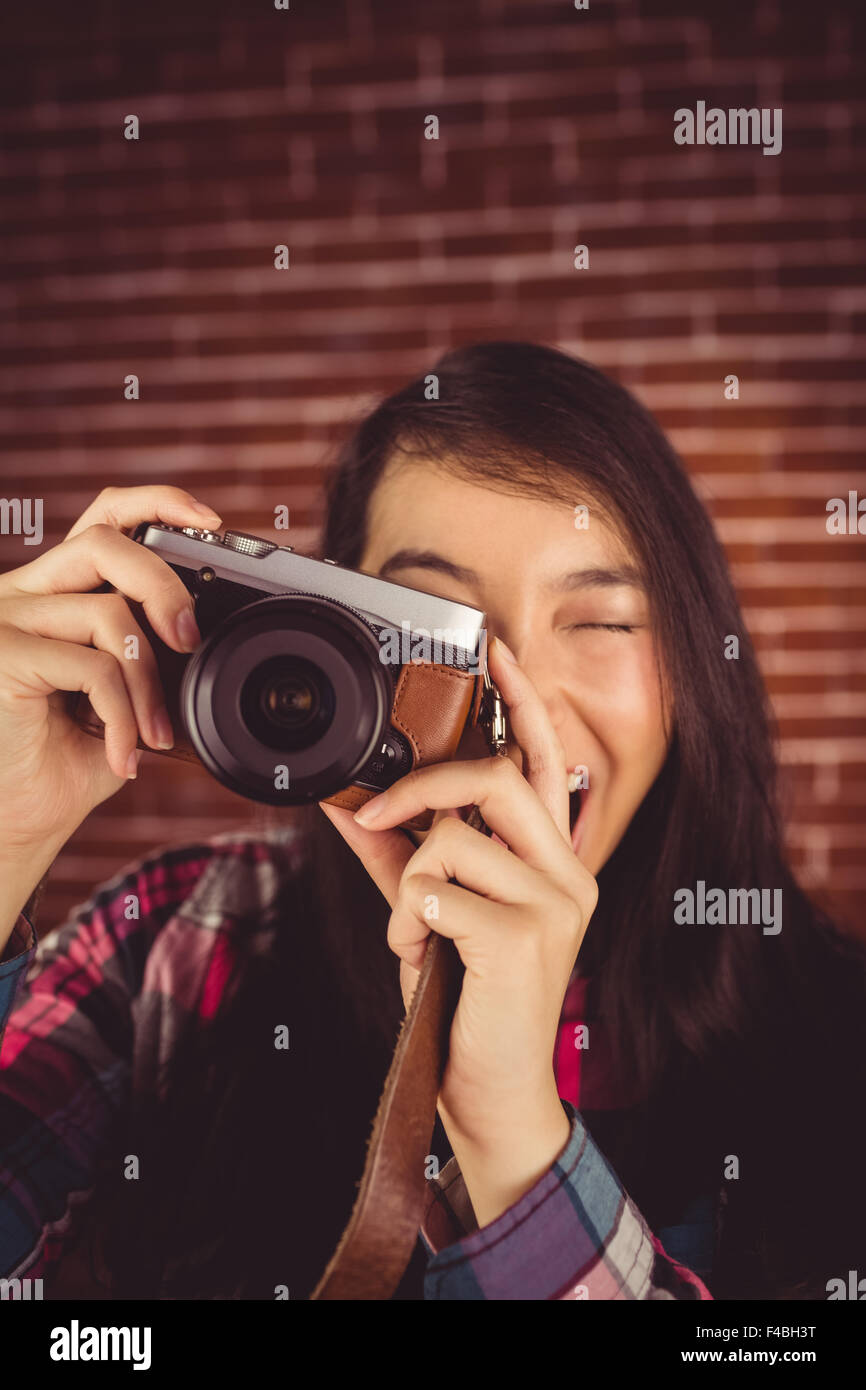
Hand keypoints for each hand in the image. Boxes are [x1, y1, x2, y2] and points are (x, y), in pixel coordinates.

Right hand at [0, 486, 220, 938]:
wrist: (17, 827)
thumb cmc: (64, 769)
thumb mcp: (125, 704)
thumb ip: (153, 661)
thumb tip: (205, 638)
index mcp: (52, 595)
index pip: (101, 520)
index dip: (156, 504)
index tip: (209, 522)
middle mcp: (21, 596)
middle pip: (102, 542)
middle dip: (163, 584)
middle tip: (189, 639)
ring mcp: (4, 621)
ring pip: (106, 612)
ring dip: (148, 682)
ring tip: (154, 735)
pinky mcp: (0, 656)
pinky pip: (90, 666)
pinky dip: (124, 716)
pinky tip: (124, 757)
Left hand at [319, 636, 597, 1225]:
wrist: (490, 1089)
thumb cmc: (465, 996)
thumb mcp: (426, 910)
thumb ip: (394, 852)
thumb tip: (341, 798)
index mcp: (552, 857)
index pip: (542, 759)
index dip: (520, 700)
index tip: (495, 649)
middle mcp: (568, 871)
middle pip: (493, 778)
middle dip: (422, 788)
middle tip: (377, 810)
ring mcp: (556, 904)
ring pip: (452, 840)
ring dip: (409, 889)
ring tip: (417, 935)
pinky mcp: (528, 939)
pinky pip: (436, 893)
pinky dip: (408, 924)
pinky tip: (424, 959)